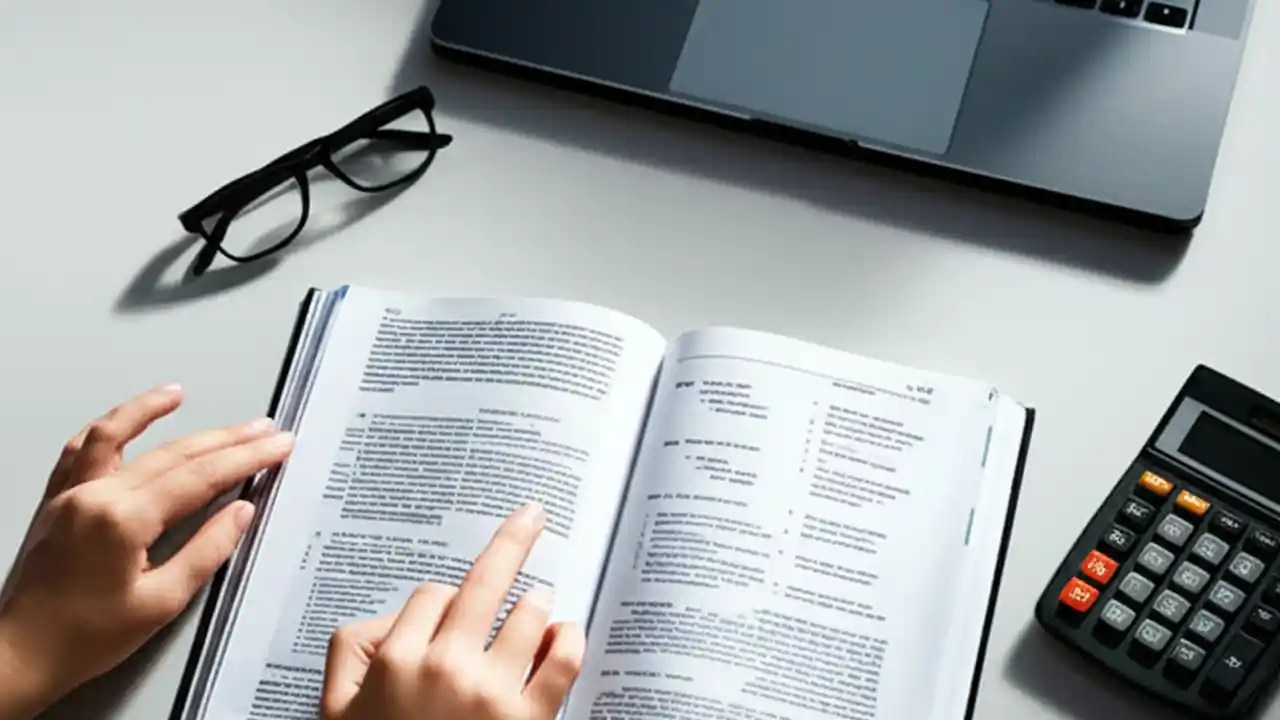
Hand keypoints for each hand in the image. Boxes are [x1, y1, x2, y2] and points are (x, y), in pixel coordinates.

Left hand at [0, 384, 293, 719]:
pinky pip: (81, 448)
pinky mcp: (57, 501)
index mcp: (124, 521)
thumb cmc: (86, 638)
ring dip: (153, 411)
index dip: (247, 458)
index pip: (201, 476)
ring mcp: (72, 494)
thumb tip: (240, 513)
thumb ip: (206, 551)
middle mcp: (96, 496)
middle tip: (265, 429)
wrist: (21, 654)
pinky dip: (107, 426)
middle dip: (226, 438)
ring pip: (121, 437)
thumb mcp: (162, 603)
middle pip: (174, 453)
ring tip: (181, 394)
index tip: (278, 445)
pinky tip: (126, 417)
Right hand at [321, 503, 584, 719]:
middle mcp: (446, 667)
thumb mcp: (336, 707)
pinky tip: (566, 632)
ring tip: (540, 601)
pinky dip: (569, 638)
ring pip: (529, 614)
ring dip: (538, 602)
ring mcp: (492, 694)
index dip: (443, 598)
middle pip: (486, 582)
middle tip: (534, 513)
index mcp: (397, 659)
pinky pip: (562, 659)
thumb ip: (352, 648)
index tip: (450, 610)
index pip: (433, 593)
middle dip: (514, 539)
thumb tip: (400, 611)